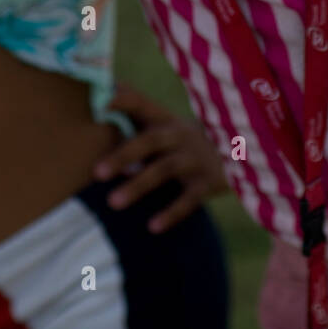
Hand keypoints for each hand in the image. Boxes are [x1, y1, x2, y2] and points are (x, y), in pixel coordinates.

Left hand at [95, 82, 228, 231]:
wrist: (236, 151)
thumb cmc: (178, 139)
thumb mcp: (160, 124)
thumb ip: (130, 117)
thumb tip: (92, 104)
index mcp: (162, 118)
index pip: (140, 103)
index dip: (121, 101)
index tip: (98, 104)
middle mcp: (178, 135)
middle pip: (148, 141)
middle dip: (122, 156)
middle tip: (96, 172)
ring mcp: (194, 158)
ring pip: (164, 169)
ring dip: (138, 186)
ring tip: (113, 203)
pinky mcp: (208, 182)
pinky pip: (189, 199)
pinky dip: (172, 213)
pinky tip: (153, 227)